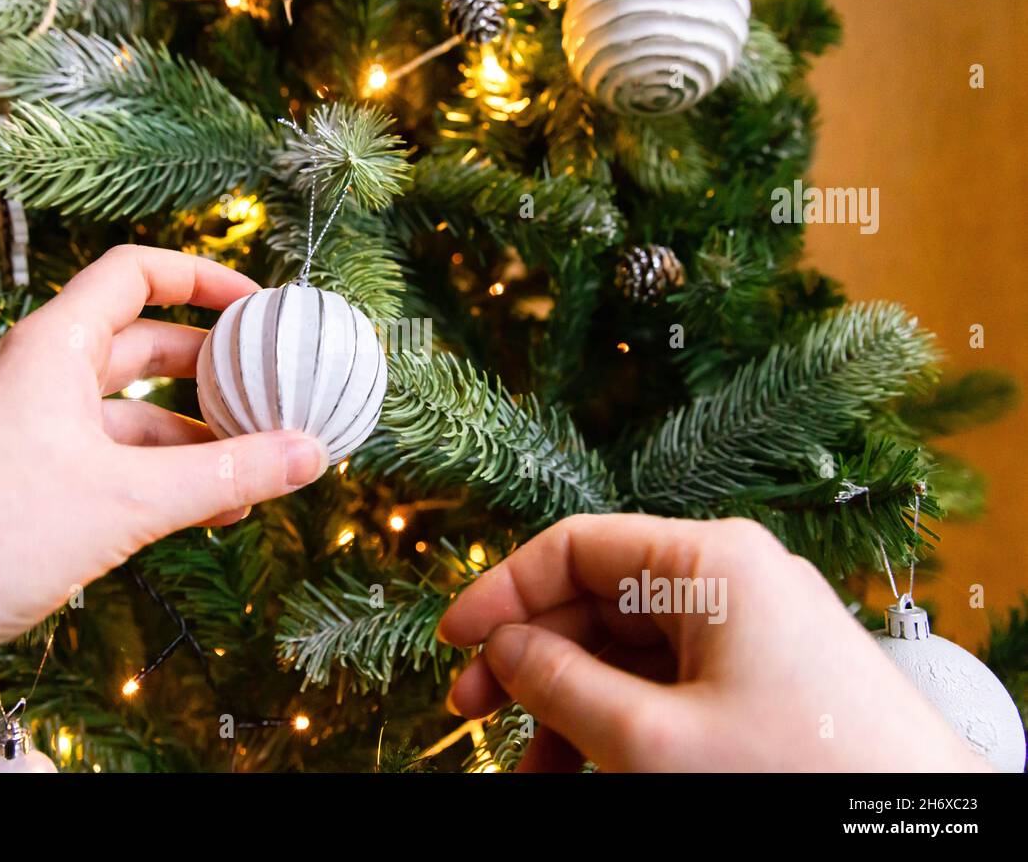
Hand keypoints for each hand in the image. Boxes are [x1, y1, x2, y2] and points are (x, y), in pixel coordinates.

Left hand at [0, 247, 326, 768]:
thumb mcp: (127, 501)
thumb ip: (225, 474)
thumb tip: (311, 453)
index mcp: (55, 347)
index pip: (135, 273)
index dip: (202, 279)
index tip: (262, 310)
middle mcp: (40, 377)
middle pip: (141, 345)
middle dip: (211, 368)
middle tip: (273, 390)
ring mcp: (30, 431)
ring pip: (128, 413)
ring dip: (192, 435)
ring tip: (258, 467)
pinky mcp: (24, 483)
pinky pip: (109, 460)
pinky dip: (160, 477)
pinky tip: (208, 511)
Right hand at [439, 514, 988, 771]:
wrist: (921, 830)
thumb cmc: (797, 776)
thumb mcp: (651, 738)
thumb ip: (561, 683)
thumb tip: (504, 646)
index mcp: (711, 563)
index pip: (578, 546)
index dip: (504, 589)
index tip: (453, 638)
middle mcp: (731, 581)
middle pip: (597, 601)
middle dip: (531, 660)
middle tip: (472, 709)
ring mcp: (749, 632)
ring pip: (627, 653)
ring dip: (569, 705)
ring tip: (530, 769)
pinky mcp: (763, 678)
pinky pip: (666, 686)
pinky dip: (617, 723)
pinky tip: (581, 768)